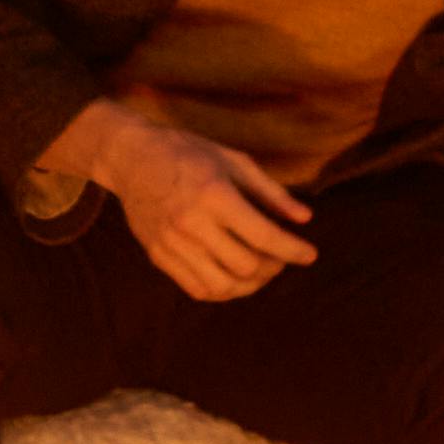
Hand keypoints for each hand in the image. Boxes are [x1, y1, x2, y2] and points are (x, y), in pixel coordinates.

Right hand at [75, 101, 319, 302]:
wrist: (132, 158)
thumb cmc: (189, 154)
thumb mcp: (234, 161)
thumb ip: (272, 193)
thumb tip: (306, 219)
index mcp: (214, 194)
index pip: (263, 236)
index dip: (293, 250)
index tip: (310, 254)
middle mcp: (191, 223)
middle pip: (246, 266)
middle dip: (274, 266)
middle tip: (281, 256)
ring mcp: (171, 243)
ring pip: (222, 285)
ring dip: (251, 285)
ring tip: (261, 270)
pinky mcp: (158, 256)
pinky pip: (197, 288)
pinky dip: (224, 290)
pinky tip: (235, 276)